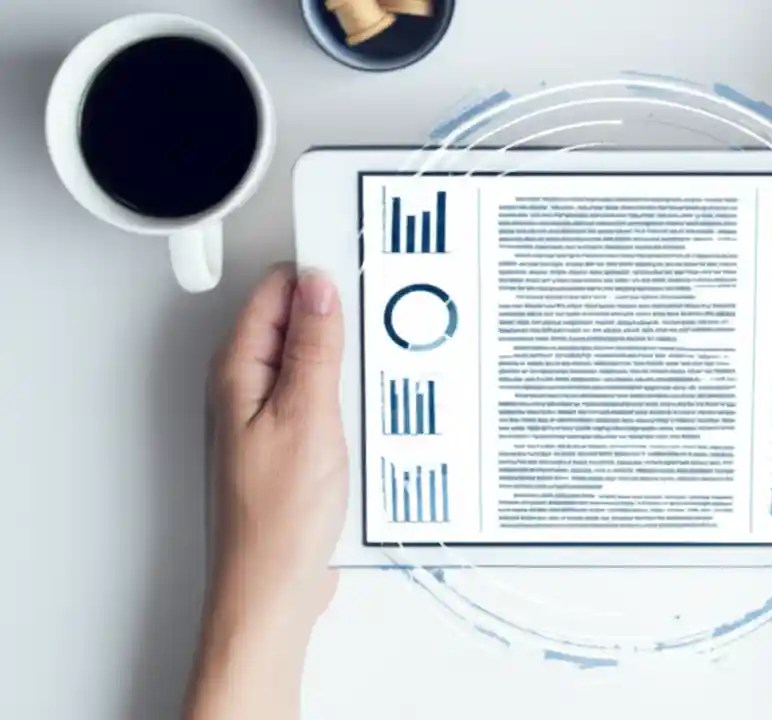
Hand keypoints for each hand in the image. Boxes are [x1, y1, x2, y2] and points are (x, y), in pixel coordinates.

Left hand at [186, 267, 346, 719]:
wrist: (274, 587)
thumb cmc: (277, 518)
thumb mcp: (308, 417)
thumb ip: (315, 348)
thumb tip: (319, 285)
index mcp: (238, 369)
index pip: (277, 290)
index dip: (320, 275)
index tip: (362, 272)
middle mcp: (247, 386)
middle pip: (296, 321)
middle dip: (339, 316)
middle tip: (381, 320)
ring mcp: (269, 413)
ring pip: (314, 360)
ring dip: (348, 360)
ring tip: (380, 368)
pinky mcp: (292, 440)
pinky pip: (322, 396)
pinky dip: (349, 395)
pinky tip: (371, 408)